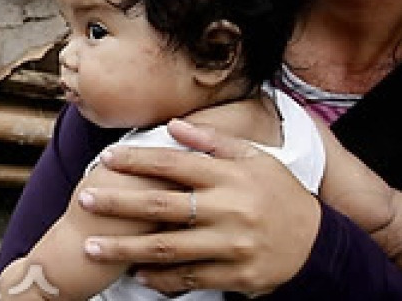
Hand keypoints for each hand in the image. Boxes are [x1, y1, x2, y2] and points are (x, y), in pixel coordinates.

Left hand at [76, 119, 320, 295]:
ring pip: (168, 248)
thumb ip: (212, 141)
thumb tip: (173, 124)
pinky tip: (134, 273)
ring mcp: (232, 246)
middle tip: (83, 201)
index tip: (105, 158)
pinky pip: (189, 278)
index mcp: (229, 177)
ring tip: (92, 247)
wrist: (318, 244)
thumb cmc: (277, 194)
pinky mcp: (237, 276)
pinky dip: (160, 278)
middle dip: (118, 205)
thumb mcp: (254, 159)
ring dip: (126, 249)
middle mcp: (229, 210)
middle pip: (162, 207)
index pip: (174, 164)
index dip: (137, 160)